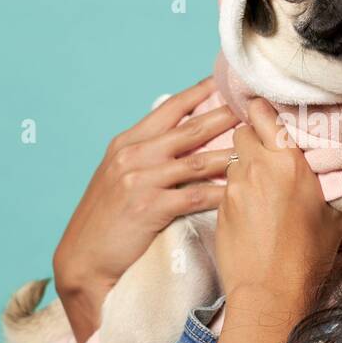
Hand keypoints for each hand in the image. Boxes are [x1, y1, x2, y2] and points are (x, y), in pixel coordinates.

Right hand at [52, 75, 240, 342]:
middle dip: (226, 117)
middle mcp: (133, 155)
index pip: (169, 108)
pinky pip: (195, 195)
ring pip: (198, 160)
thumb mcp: (119, 177)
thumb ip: (146, 156)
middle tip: (256, 110)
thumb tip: (181, 141)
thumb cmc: (105, 221)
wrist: (83, 260)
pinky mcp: (150, 207)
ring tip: (258, 148)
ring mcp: (140, 179)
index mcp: (126, 143)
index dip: (200, 93)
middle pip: (189, 129)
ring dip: (230, 154)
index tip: (226, 82)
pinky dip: (220, 193)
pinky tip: (240, 191)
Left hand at [215, 97, 341, 318]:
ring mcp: (232, 188)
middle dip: (252, 137)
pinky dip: (236, 192)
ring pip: (232, 160)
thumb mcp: (336, 219)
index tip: (271, 120)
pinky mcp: (218, 209)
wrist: (269, 293)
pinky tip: (250, 212)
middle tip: (267, 154)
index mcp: (288, 162)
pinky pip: (225, 188)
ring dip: (244, 166)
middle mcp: (256, 168)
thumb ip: (339, 190)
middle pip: (241, 131)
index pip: (263, 113)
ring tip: (260, 187)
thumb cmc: (307, 257)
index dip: (264, 113)